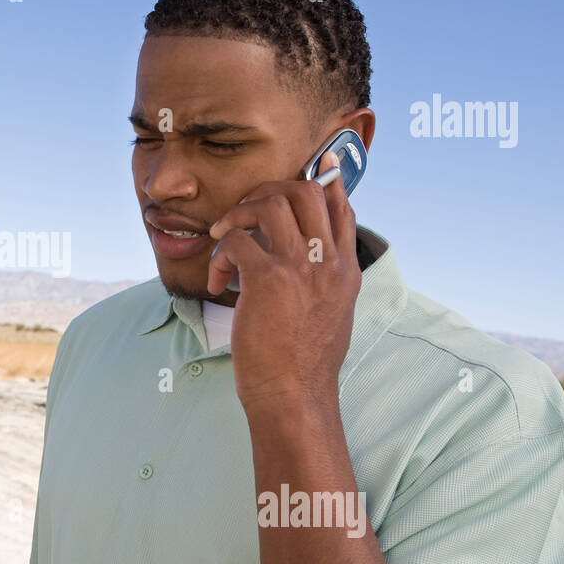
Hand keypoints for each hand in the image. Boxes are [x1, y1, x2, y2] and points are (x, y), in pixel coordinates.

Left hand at [206, 151, 360, 412]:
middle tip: (244, 215)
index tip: (315, 168)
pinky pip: (236, 240)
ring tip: (225, 239)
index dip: (325, 182)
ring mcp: (300, 268)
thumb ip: (327, 281)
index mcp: (346, 271)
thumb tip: (318, 262)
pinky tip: (218, 280)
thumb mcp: (333, 315)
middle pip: (305, 191)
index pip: (341, 208)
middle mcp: (328, 263)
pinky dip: (219, 255)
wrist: (294, 396)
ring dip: (239, 215)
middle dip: (267, 192)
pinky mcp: (267, 280)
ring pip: (270, 203)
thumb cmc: (304, 363)